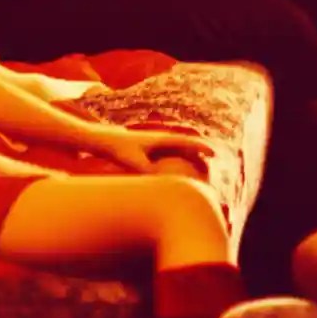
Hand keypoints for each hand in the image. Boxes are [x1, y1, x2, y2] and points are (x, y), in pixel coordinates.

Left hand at [88, 125, 213, 172]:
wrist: (101, 139)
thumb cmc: (117, 149)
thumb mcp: (133, 162)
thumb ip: (147, 170)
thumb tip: (160, 178)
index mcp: (159, 139)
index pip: (186, 142)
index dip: (201, 147)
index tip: (215, 153)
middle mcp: (159, 139)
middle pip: (185, 144)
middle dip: (199, 150)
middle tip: (213, 160)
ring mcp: (154, 142)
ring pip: (177, 147)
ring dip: (189, 153)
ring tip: (201, 164)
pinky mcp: (147, 148)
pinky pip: (168, 152)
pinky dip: (177, 157)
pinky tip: (177, 167)